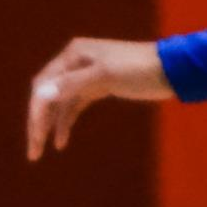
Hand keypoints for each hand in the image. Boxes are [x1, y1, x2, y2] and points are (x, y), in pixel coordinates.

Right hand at [26, 37, 173, 161]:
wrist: (171, 69)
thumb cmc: (139, 69)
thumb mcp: (105, 76)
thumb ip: (73, 84)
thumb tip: (41, 94)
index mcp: (72, 55)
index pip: (43, 85)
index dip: (36, 113)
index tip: (35, 139)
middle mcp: (74, 63)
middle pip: (47, 94)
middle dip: (38, 122)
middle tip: (34, 151)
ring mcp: (86, 75)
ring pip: (60, 103)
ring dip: (50, 125)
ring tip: (43, 150)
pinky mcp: (99, 86)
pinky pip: (75, 105)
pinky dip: (66, 122)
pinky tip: (62, 141)